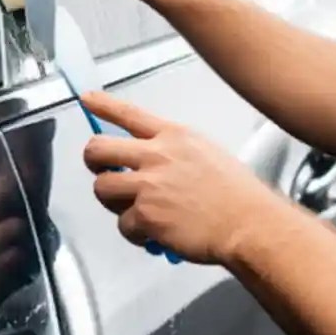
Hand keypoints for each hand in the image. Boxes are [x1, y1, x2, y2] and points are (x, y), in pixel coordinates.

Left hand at [81, 92, 278, 264]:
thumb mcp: (206, 153)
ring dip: (113, 201)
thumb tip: (151, 165)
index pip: (130, 114)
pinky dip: (135, 233)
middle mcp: (156, 155)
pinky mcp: (146, 215)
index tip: (87, 100)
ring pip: (101, 188)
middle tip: (104, 173)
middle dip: (93, 162)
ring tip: (132, 210)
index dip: (103, 106)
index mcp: (174, 136)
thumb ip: (174, 152)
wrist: (248, 223)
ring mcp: (149, 185)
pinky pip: (122, 224)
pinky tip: (152, 235)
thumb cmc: (237, 194)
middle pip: (98, 150)